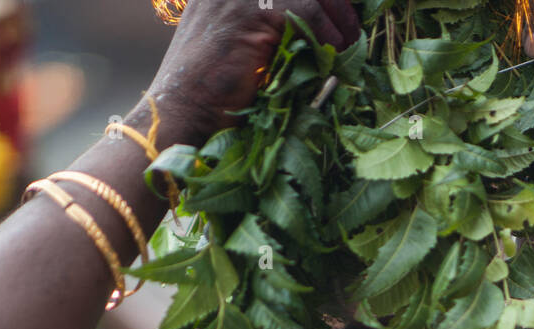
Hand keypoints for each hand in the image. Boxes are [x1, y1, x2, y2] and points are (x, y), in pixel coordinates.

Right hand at [140, 0, 360, 145]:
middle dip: (335, 2)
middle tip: (350, 30)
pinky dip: (325, 33)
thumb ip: (276, 25)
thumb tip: (324, 26)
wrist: (183, 112)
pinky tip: (329, 54)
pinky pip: (307, 9)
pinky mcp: (249, 10)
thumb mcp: (247, 45)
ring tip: (344, 45)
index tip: (342, 16)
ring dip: (336, 18)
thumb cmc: (215, 92)